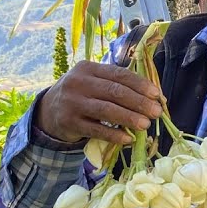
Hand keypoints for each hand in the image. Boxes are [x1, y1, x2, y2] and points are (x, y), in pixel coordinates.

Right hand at [34, 60, 162, 144]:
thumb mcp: (94, 82)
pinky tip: (128, 139)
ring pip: (106, 110)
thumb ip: (117, 85)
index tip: (157, 95)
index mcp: (88, 68)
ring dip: (129, 118)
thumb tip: (153, 97)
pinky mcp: (69, 122)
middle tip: (156, 112)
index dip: (140, 85)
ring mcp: (72, 102)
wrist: (49, 110)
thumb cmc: (82, 95)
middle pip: (114, 92)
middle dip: (138, 103)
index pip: (119, 74)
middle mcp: (78, 82)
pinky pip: (96, 130)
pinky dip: (114, 135)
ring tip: (146, 125)